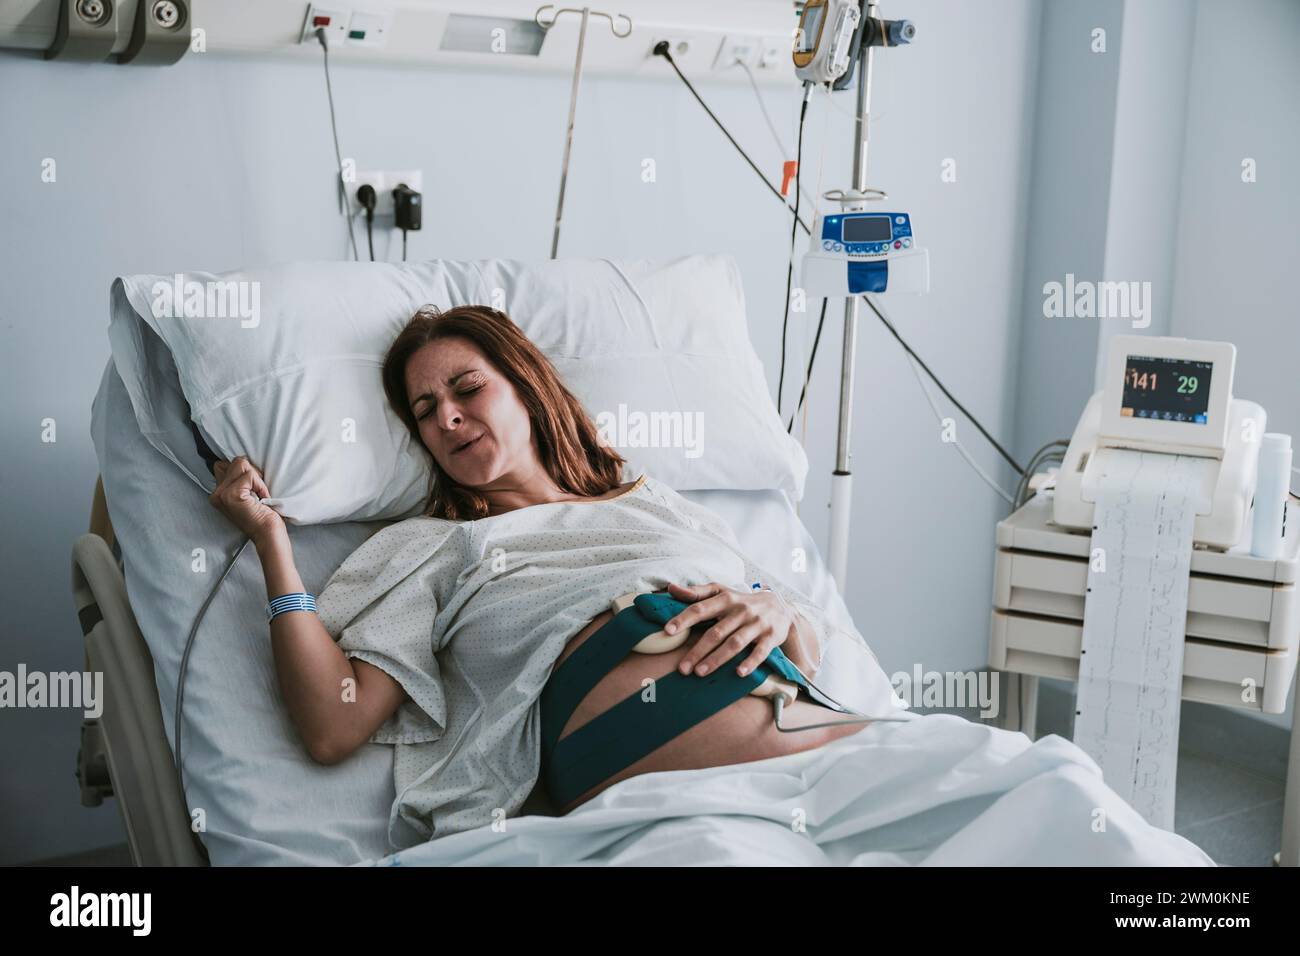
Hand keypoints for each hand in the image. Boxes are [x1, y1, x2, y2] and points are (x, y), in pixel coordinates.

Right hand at [208, 456, 284, 543]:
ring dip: (257, 479)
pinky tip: (262, 500)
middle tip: (257, 492)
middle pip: (235, 462)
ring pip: (241, 464)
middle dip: (251, 473)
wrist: (268, 534)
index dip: (243, 471)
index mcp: (218, 493)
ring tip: (258, 496)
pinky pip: (250, 475)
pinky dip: (261, 485)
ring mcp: (222, 494)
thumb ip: (238, 480)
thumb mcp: (247, 495)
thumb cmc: (263, 516)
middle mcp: (216, 493)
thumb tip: (243, 461)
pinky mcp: (231, 494)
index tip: (252, 487)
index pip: (224, 464)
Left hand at [662, 581, 794, 678]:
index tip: (668, 631)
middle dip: (698, 650)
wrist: (781, 607)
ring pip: (735, 643)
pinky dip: (750, 662)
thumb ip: (696, 592)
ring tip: (700, 672)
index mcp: (726, 599)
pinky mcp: (771, 637)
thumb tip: (671, 588)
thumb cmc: (742, 602)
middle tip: (683, 668)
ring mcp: (757, 624)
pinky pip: (760, 651)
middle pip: (716, 632)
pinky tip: (739, 673)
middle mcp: (741, 610)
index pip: (701, 608)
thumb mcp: (721, 592)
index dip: (684, 619)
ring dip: (717, 659)